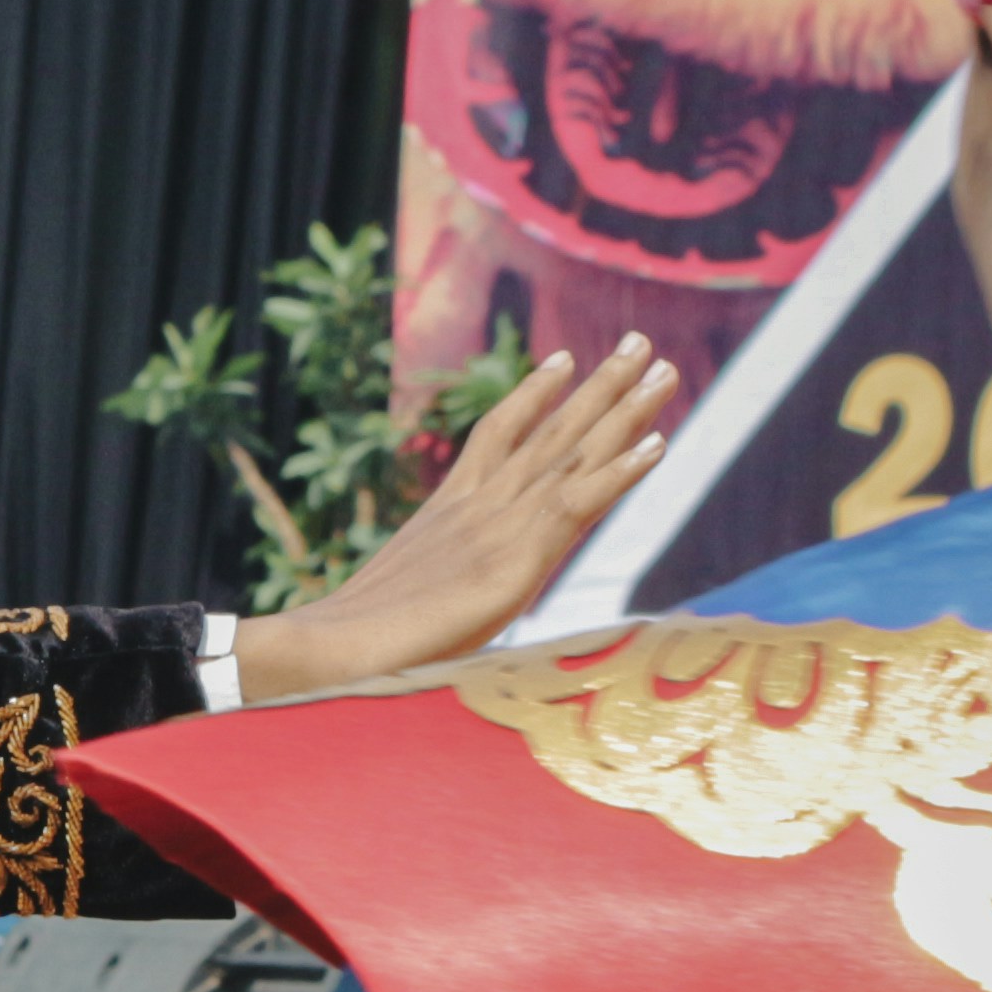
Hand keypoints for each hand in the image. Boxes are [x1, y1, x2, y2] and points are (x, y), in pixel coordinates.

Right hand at [231, 340, 678, 699]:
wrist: (330, 647)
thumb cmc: (350, 643)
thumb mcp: (401, 595)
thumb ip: (431, 581)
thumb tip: (420, 603)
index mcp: (447, 509)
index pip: (500, 435)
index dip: (535, 396)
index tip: (565, 359)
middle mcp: (477, 505)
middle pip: (548, 431)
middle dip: (598, 387)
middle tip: (640, 344)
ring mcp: (497, 526)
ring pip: (572, 453)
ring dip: (622, 409)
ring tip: (661, 368)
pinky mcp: (515, 558)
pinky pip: (579, 502)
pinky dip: (619, 472)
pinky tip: (657, 444)